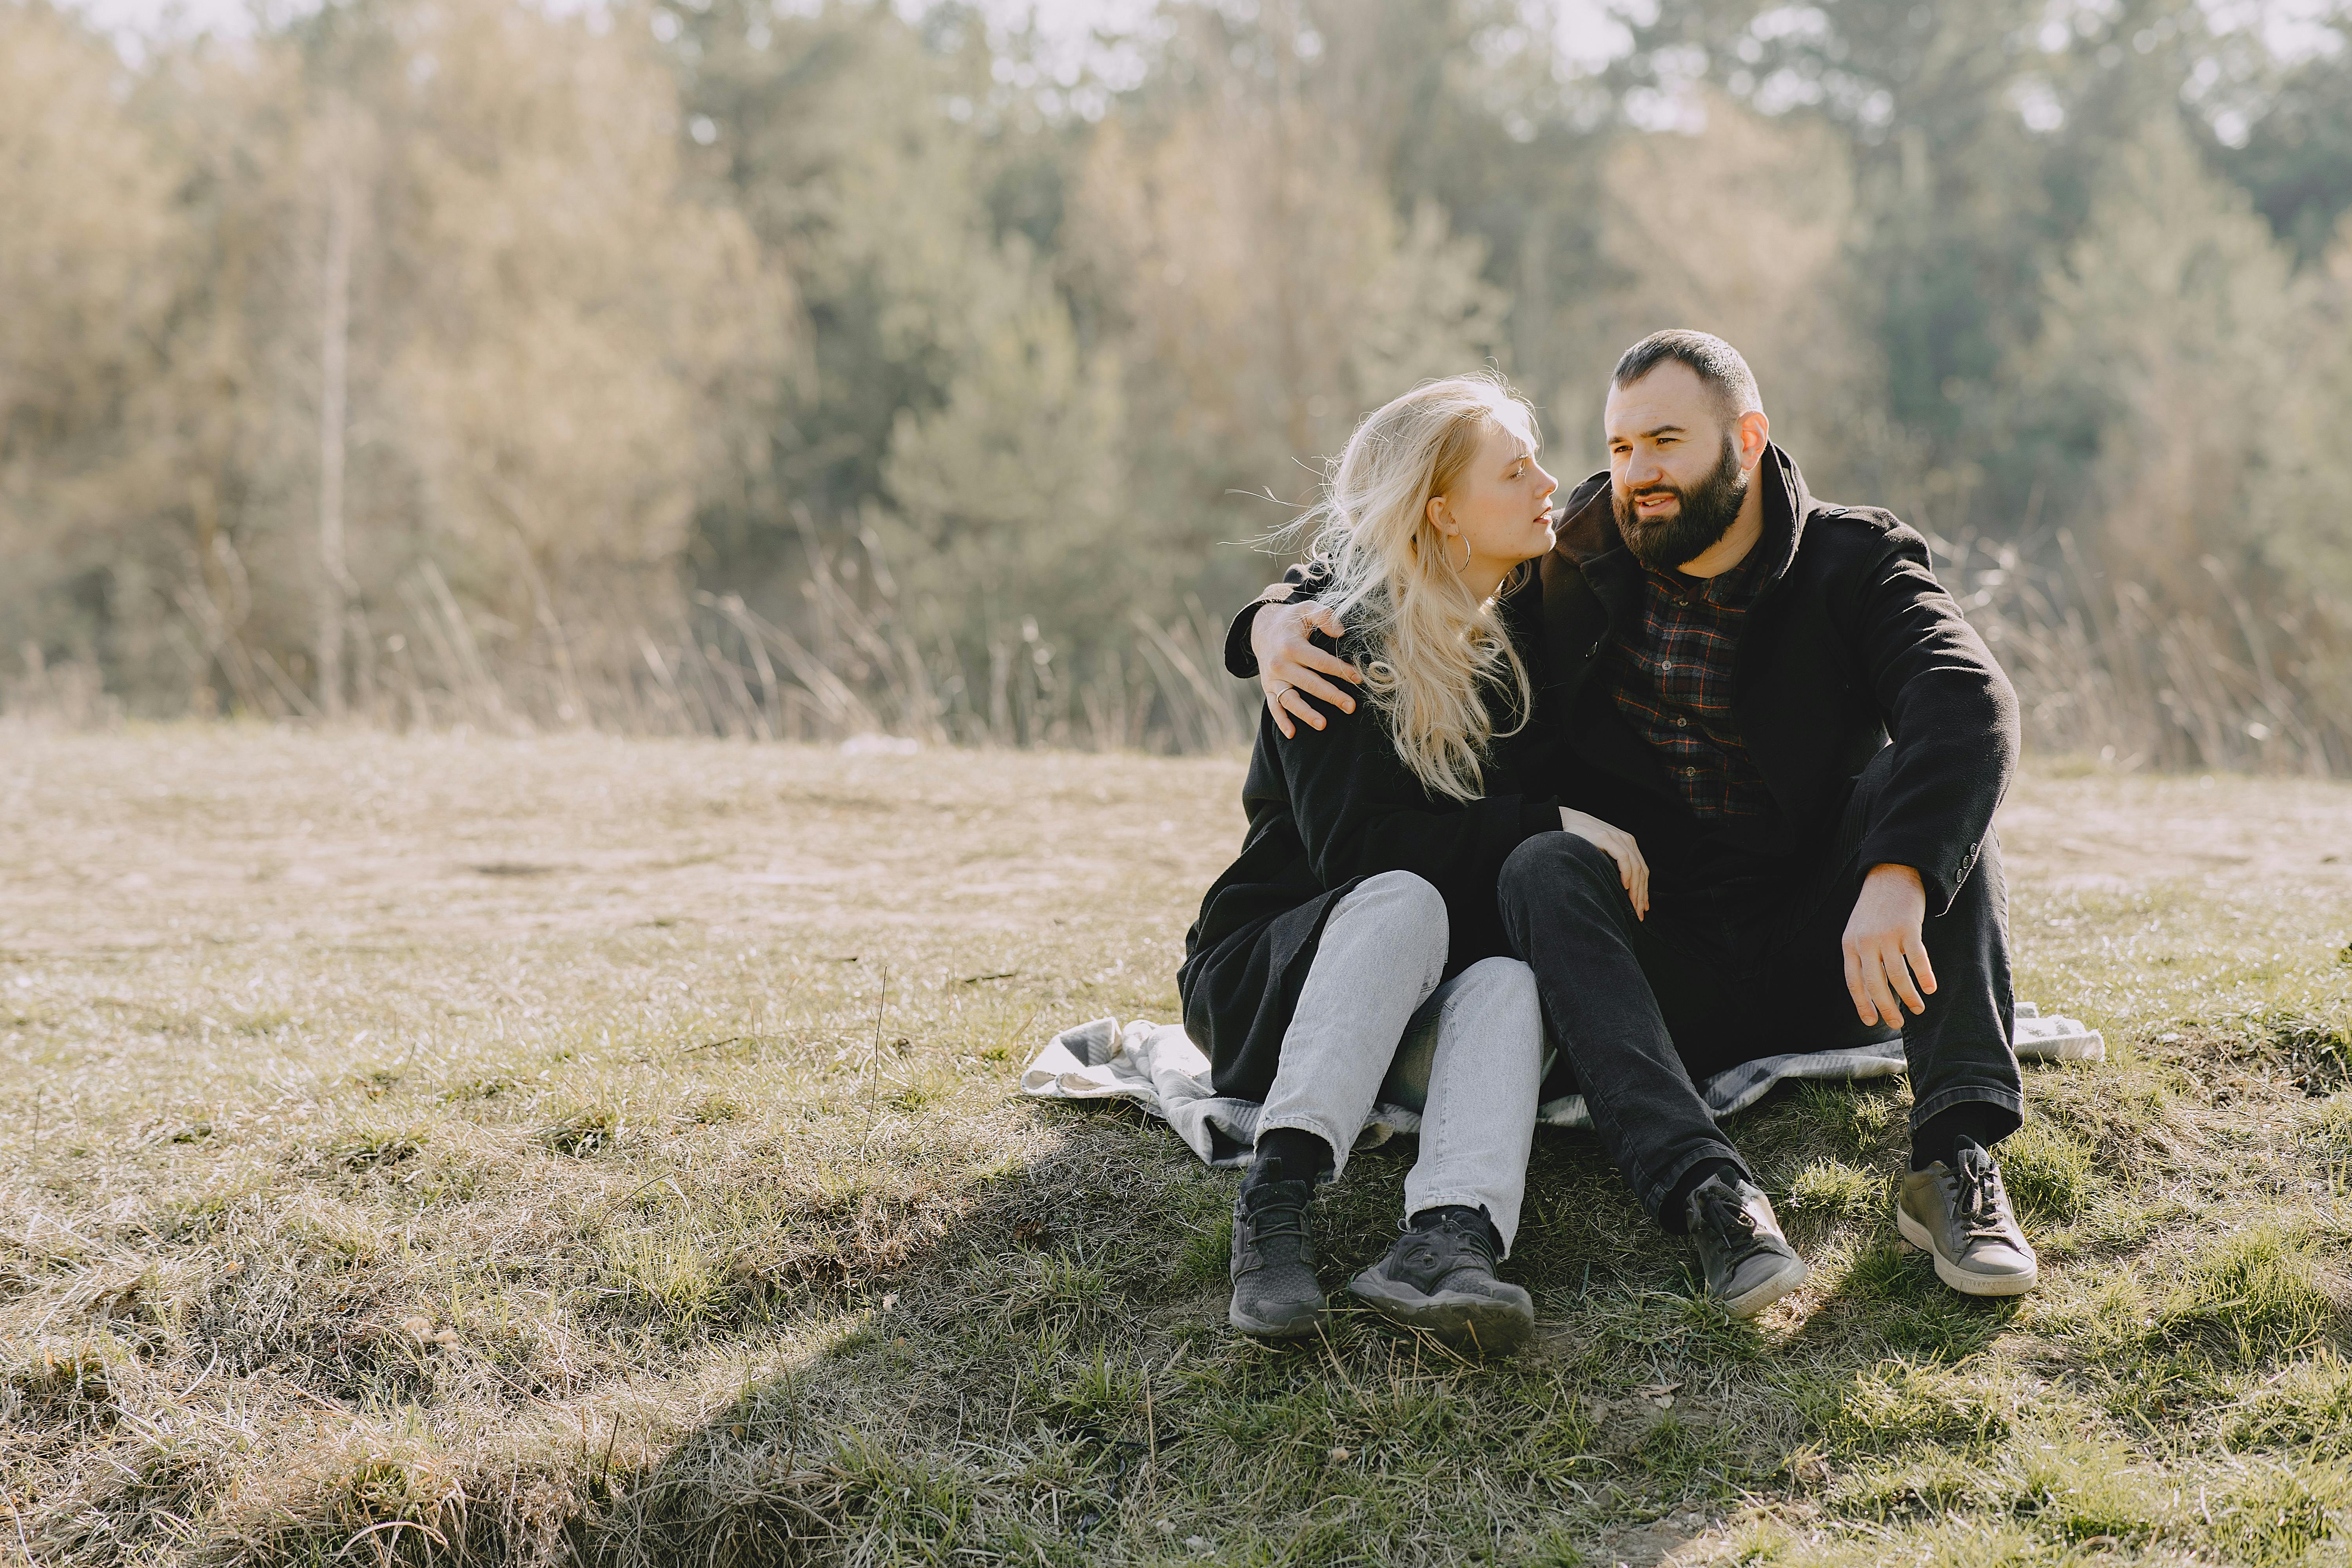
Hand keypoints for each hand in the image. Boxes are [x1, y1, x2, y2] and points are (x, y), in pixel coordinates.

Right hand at [1252, 595, 1363, 738]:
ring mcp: (1273, 679)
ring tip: (1323, 725)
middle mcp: (1280, 664)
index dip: (1340, 670)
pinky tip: (1292, 733)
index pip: (1320, 661)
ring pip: (1290, 700)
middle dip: (1331, 696)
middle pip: (1309, 683)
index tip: (1358, 679)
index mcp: (1291, 645)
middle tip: (1350, 707)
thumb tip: (1340, 632)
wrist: (1262, 629)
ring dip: (1306, 714)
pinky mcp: (1269, 688)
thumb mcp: (1305, 609)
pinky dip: (1281, 721)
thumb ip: (1324, 616)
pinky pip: (1274, 707)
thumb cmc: (1292, 620)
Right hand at [1559, 808, 1648, 918]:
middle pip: (1641, 872)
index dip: (1644, 891)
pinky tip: (1624, 887)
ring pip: (1636, 868)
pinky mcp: (1607, 838)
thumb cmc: (1580, 840)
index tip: (1642, 908)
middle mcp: (1627, 840)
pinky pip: (1624, 858)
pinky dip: (1627, 874)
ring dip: (1635, 889)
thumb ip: (1611, 865)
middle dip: (1641, 895)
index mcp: (1628, 844)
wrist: (1565, 821)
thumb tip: (1617, 888)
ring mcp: (1618, 838)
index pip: (1642, 871)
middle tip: (1638, 913)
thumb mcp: (1600, 853)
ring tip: (1633, 905)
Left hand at [1842, 864, 1935, 1026]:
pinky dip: (1924, 976)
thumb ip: (1862, 955)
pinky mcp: (1907, 927)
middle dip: (1886, 1007)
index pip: (1854, 982)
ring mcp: (1886, 934)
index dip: (1863, 1004)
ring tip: (1918, 1009)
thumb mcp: (1858, 930)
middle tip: (1897, 1023)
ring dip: (1909, 996)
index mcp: (1850, 944)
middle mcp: (1865, 942)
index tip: (1871, 1021)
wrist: (1890, 874)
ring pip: (1897, 975)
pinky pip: (1917, 959)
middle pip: (1875, 984)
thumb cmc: (1876, 907)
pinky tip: (1930, 988)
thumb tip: (1872, 988)